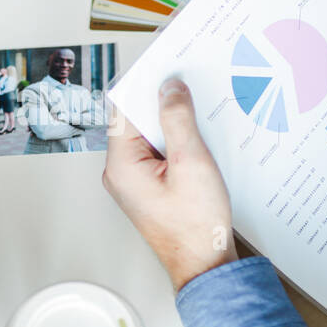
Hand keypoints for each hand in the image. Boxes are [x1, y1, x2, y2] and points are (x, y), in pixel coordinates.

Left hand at [103, 80, 237, 290]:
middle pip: (136, 119)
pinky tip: (198, 133)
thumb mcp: (192, 163)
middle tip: (187, 78)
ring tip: (198, 104)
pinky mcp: (150, 185)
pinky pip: (159, 151)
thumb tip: (170, 88)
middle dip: (162, 98)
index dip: (144, 81)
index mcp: (121, 164)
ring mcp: (135, 179)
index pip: (124, 108)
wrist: (205, 265)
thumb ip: (178, 120)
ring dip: (172, 119)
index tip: (162, 60)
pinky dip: (176, 138)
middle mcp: (121, 171)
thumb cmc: (195, 227)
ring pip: (150, 134)